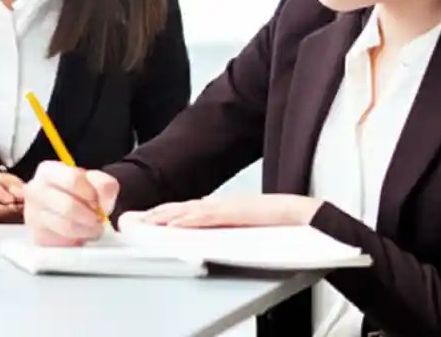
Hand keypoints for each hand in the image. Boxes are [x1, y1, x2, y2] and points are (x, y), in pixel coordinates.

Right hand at [23, 161, 118, 246]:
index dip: (91, 193)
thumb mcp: (94, 182)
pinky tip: (80, 234)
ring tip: (92, 228)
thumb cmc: (77, 194)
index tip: (98, 202)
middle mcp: (35, 191)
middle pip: (68, 206)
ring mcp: (33, 214)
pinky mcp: (38, 236)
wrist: (64, 212)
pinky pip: (64, 241)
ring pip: (67, 226)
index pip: (73, 180)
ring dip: (87, 230)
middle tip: (98, 219)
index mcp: (48, 171)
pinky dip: (78, 240)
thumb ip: (104, 184)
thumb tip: (104, 195)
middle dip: (90, 216)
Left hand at [131, 194, 322, 227]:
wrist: (301, 212)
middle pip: (183, 206)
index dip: (168, 212)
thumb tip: (209, 235)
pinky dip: (188, 220)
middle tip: (139, 220)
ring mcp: (227, 207)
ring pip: (189, 209)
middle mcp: (221, 204)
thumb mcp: (244, 225)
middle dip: (159, 213)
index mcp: (223, 207)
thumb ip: (226, 228)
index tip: (150, 218)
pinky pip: (206, 217)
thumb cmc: (277, 221)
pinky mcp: (234, 213)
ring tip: (148, 221)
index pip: (189, 209)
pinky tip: (174, 225)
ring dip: (166, 215)